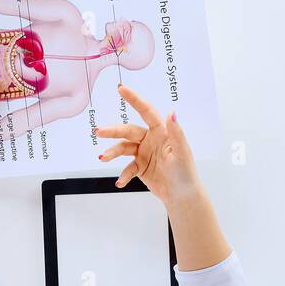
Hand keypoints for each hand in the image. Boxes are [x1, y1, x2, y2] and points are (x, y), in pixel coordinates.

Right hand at [95, 84, 199, 204]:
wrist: (182, 196)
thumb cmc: (185, 173)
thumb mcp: (182, 152)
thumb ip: (176, 132)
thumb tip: (172, 112)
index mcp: (162, 132)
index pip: (146, 112)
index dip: (134, 99)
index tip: (121, 89)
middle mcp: (151, 139)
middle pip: (128, 131)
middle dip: (113, 131)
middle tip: (98, 131)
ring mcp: (144, 153)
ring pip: (123, 148)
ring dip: (112, 153)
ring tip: (103, 158)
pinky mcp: (140, 167)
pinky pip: (127, 167)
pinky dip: (123, 175)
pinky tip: (120, 182)